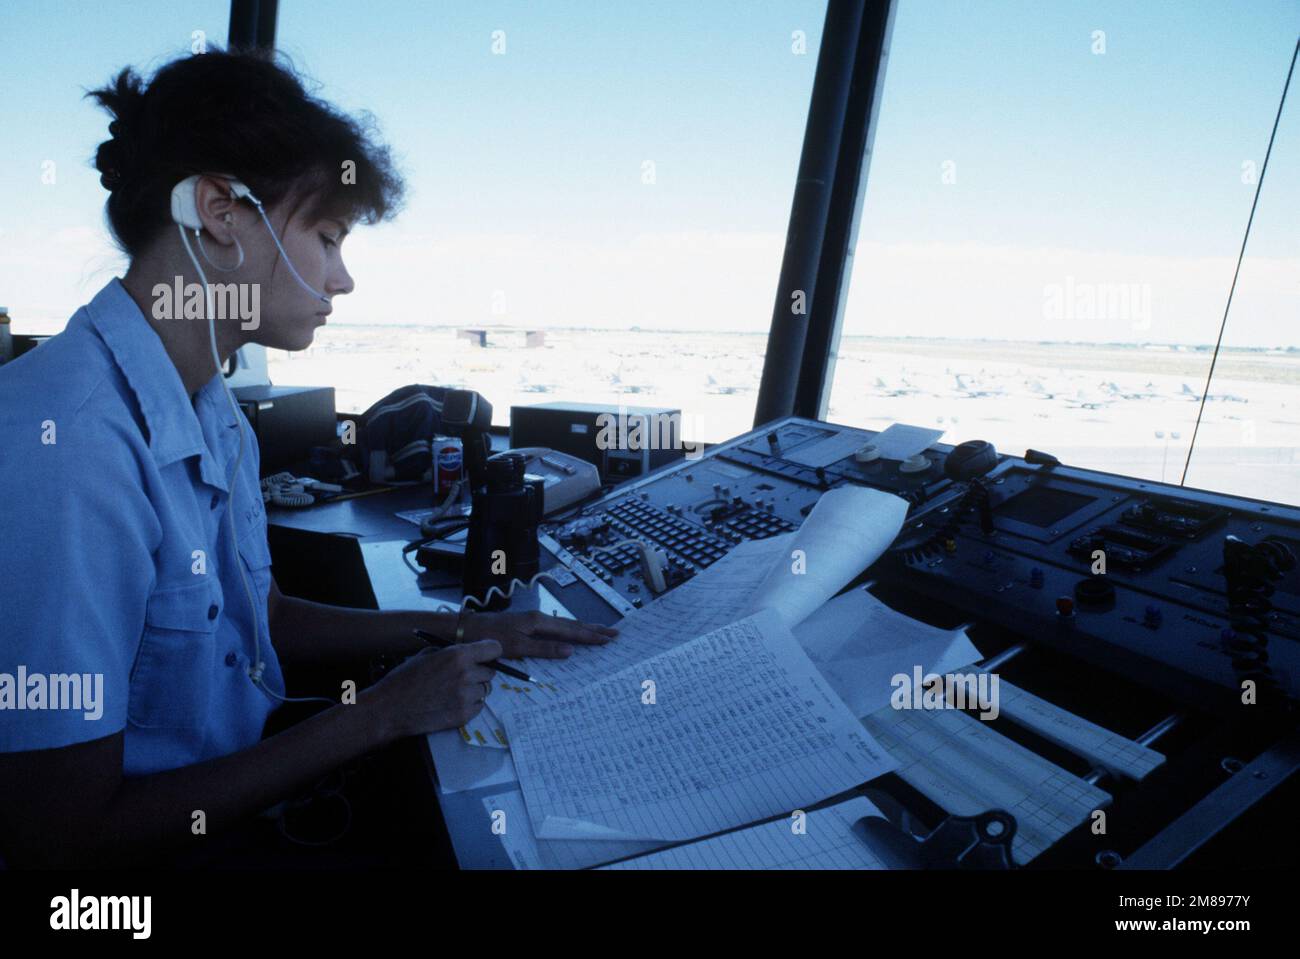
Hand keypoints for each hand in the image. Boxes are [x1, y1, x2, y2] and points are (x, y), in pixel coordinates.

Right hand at [363, 639, 501, 740]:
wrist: (391, 709)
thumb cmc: (405, 679)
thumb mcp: (427, 654)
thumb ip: (452, 652)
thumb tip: (469, 652)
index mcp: (458, 655)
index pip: (494, 649)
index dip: (491, 652)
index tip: (487, 655)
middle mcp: (467, 675)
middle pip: (490, 671)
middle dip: (480, 672)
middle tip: (463, 676)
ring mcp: (467, 697)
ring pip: (485, 690)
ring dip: (474, 689)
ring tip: (454, 691)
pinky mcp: (464, 716)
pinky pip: (479, 706)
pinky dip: (470, 704)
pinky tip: (452, 703)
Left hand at [456, 610, 617, 659]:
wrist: (469, 628)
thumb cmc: (491, 638)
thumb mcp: (517, 646)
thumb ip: (544, 648)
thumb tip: (570, 651)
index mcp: (539, 622)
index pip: (571, 630)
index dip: (591, 636)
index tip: (608, 639)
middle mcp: (539, 618)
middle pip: (572, 624)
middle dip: (594, 629)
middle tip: (614, 633)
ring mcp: (534, 620)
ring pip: (565, 625)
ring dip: (584, 629)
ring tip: (600, 631)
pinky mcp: (528, 624)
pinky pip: (556, 627)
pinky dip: (570, 630)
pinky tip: (573, 633)